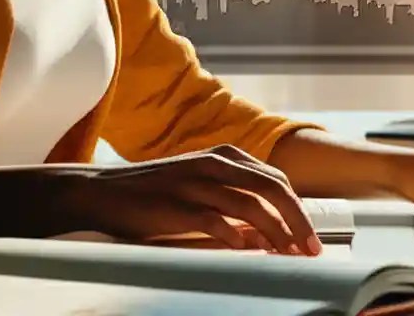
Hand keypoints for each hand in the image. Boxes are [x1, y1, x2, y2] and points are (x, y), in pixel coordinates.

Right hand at [68, 144, 322, 255]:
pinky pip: (213, 218)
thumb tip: (265, 236)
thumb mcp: (200, 191)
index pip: (276, 180)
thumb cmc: (154, 194)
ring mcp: (195, 182)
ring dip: (276, 233)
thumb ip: (233, 206)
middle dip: (298, 222)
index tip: (311, 239)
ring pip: (250, 205)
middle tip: (311, 251)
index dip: (299, 210)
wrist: (102, 191)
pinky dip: (234, 234)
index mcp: (225, 157)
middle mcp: (214, 164)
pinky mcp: (175, 204)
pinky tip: (245, 250)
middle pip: (273, 189)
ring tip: (288, 256)